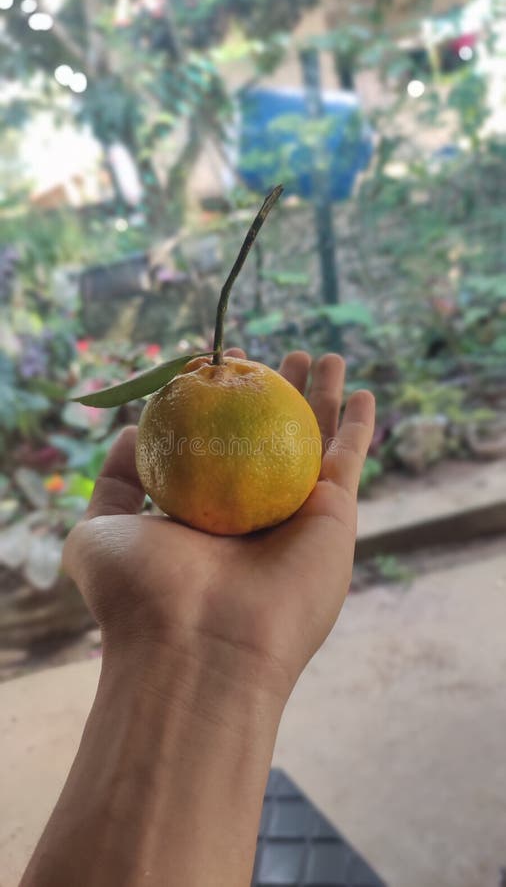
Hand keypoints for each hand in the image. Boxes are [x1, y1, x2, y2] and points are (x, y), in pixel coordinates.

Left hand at [64, 350, 374, 704]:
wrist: (197, 647)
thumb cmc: (140, 592)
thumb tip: (133, 431)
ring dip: (323, 396)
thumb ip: (115, 479)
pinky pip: (350, 460)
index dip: (221, 396)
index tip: (223, 359)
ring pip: (315, 439)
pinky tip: (362, 392)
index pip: (216, 438)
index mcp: (202, 510)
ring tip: (326, 356)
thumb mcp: (101, 525)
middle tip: (287, 356)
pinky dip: (359, 425)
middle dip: (280, 391)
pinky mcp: (335, 519)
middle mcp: (251, 510)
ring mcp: (296, 514)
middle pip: (270, 434)